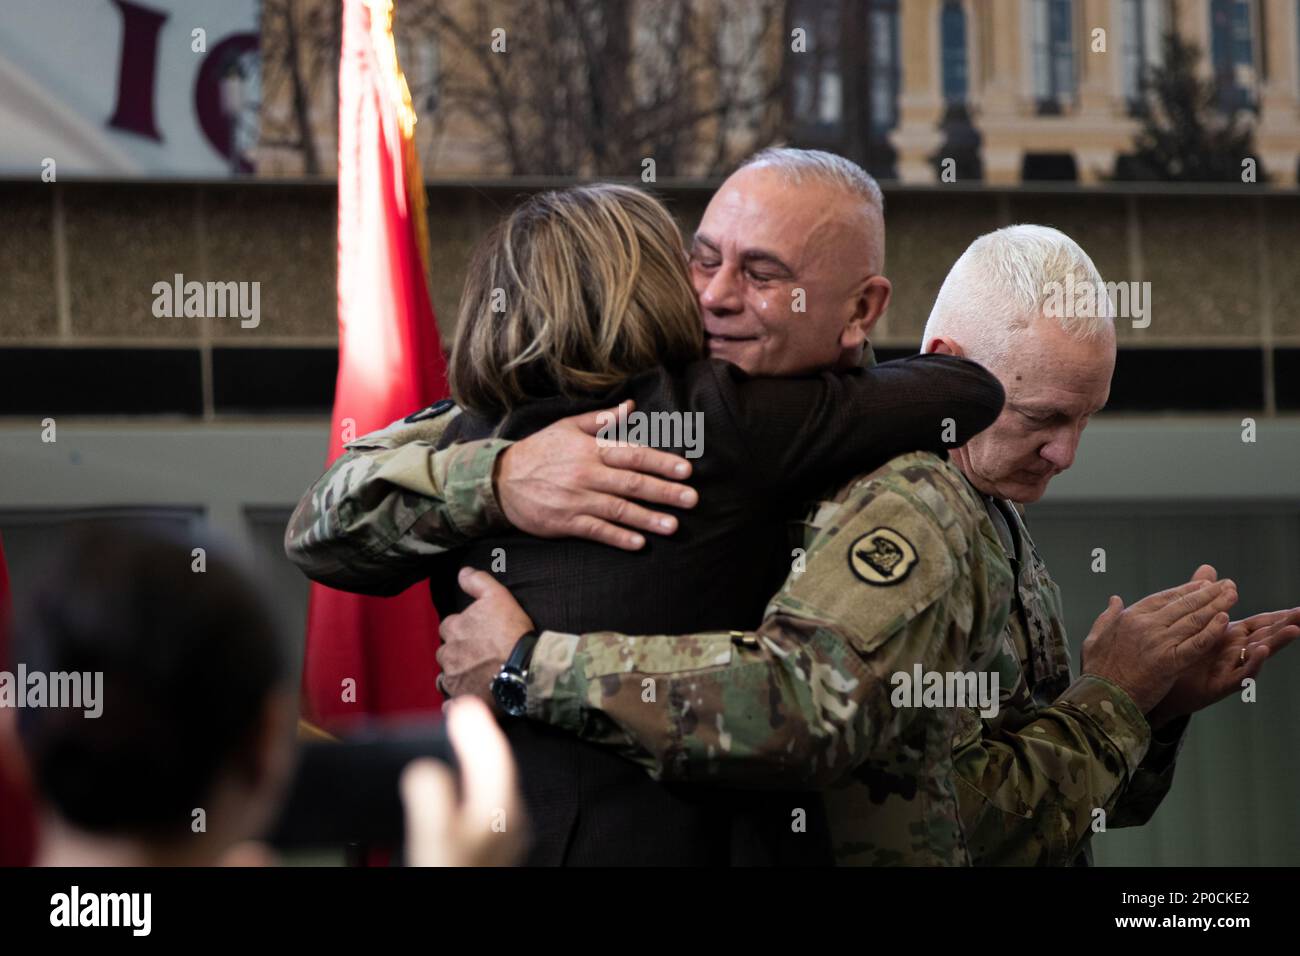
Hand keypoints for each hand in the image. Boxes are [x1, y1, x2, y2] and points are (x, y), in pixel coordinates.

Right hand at [401, 697, 528, 866]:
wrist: (456, 933)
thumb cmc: (449, 879)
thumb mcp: (435, 841)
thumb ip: (432, 801)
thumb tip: (427, 769)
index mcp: (498, 815)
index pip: (494, 758)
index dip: (478, 729)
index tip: (463, 706)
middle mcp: (505, 826)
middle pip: (496, 770)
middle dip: (478, 741)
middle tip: (461, 716)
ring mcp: (497, 843)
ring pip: (491, 789)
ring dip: (474, 764)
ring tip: (456, 744)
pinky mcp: (484, 856)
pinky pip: (480, 808)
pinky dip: (467, 789)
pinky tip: (453, 793)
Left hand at [436, 568, 534, 705]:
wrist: (524, 666)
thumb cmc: (512, 631)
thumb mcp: (499, 597)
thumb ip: (478, 582)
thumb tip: (462, 572)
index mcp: (453, 629)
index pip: (448, 627)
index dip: (462, 630)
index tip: (476, 634)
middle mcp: (448, 654)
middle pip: (445, 653)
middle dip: (457, 654)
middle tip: (478, 655)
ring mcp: (453, 679)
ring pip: (446, 677)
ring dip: (456, 676)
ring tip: (476, 676)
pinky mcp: (460, 699)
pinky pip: (449, 704)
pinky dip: (454, 703)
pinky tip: (465, 699)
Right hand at [496, 400, 697, 550]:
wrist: (500, 480)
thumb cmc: (539, 451)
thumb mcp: (568, 427)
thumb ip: (602, 419)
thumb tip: (631, 406)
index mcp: (591, 449)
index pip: (633, 455)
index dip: (661, 462)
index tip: (686, 470)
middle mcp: (587, 473)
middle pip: (632, 483)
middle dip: (665, 492)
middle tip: (692, 499)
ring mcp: (577, 499)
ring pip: (619, 509)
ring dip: (648, 518)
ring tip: (673, 526)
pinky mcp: (566, 521)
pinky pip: (597, 530)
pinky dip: (618, 537)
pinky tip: (638, 543)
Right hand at [1081, 576, 1237, 712]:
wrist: (1102, 698)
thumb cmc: (1097, 670)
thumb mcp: (1095, 637)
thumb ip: (1106, 617)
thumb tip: (1114, 599)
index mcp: (1130, 617)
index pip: (1164, 597)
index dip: (1186, 589)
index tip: (1204, 583)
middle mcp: (1146, 625)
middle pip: (1183, 604)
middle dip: (1208, 592)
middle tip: (1227, 584)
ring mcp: (1159, 643)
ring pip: (1194, 620)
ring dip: (1216, 605)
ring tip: (1232, 596)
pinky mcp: (1170, 662)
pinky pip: (1196, 643)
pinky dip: (1211, 631)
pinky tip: (1224, 620)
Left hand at [1145, 566, 1299, 727]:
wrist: (1163, 686)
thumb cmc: (1182, 655)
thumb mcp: (1195, 623)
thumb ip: (1203, 596)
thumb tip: (1208, 567)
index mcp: (1231, 635)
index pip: (1260, 622)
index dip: (1279, 615)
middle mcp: (1236, 651)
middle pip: (1266, 635)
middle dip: (1286, 624)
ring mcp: (1231, 668)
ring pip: (1258, 654)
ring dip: (1276, 643)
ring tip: (1293, 630)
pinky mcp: (1221, 684)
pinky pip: (1240, 674)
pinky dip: (1252, 663)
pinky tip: (1261, 652)